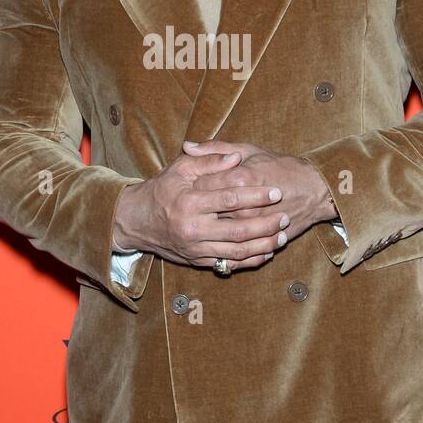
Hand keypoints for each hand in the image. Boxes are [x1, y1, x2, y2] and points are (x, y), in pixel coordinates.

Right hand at [112, 145, 289, 270]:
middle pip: (238, 229)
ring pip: (237, 251)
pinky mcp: (197, 260)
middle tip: (285, 215)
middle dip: (266, 224)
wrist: (137, 221)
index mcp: (189, 202)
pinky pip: (229, 264)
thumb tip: (235, 158)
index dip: (256, 195)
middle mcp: (193, 228)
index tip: (276, 190)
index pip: (230, 198)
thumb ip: (208, 160)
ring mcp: (195, 248)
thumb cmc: (162, 190)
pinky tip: (266, 253)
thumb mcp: (180, 169)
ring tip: (282, 235)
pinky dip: (250, 261)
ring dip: (263, 244)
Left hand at [183, 139, 338, 245]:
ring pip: (222, 232)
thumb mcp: (249, 149)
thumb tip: (186, 146)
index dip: (193, 186)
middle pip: (209, 211)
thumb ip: (215, 149)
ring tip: (206, 225)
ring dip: (211, 230)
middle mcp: (244, 204)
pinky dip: (228, 247)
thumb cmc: (281, 166)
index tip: (188, 186)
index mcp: (239, 177)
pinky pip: (238, 248)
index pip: (203, 185)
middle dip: (199, 210)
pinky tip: (221, 242)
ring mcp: (253, 224)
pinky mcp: (262, 239)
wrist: (316, 190)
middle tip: (195, 207)